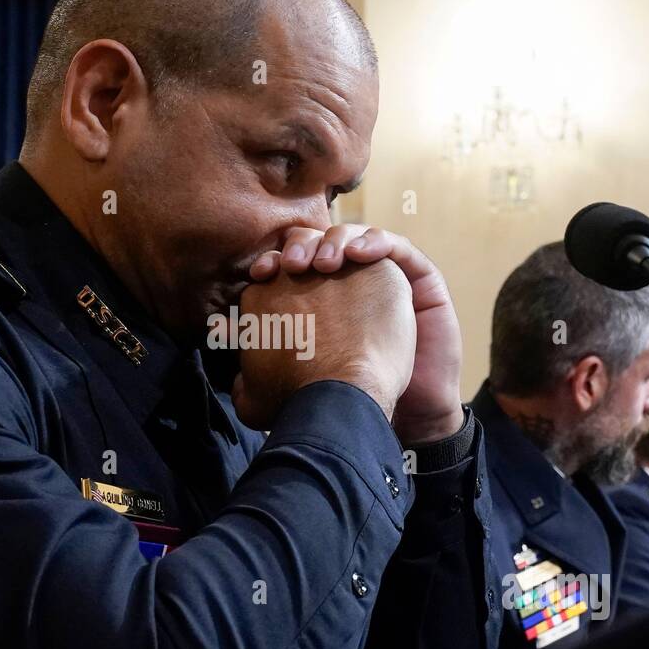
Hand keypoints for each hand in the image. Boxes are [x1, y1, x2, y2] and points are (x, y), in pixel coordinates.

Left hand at [250, 225, 463, 444]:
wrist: (380, 410)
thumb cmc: (329, 402)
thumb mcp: (276, 391)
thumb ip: (251, 381)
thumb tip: (234, 378)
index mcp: (311, 299)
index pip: (290, 262)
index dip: (275, 263)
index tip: (260, 274)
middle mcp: (345, 283)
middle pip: (319, 242)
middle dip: (302, 246)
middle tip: (293, 265)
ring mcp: (380, 277)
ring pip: (354, 237)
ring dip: (337, 242)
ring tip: (325, 263)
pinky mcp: (414, 276)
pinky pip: (395, 245)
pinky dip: (375, 242)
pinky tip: (358, 257)